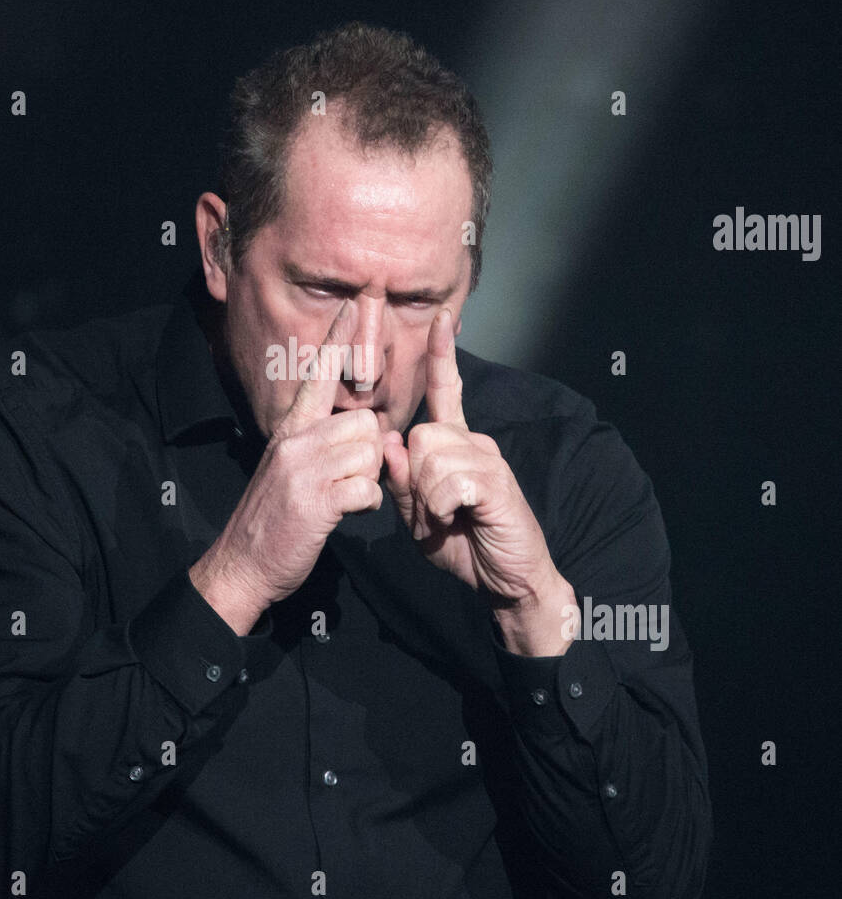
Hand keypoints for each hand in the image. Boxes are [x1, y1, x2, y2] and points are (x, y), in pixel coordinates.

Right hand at [190, 300, 384, 632]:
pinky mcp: (316, 501)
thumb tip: (357, 430)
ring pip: (370, 452)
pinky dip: (365, 506)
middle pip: (365, 422)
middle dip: (370, 453)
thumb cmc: (273, 520)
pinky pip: (366, 488)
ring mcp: (304, 470)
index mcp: (289, 429)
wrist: (242, 564)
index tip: (355, 304)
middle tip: (350, 479)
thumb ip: (317, 443)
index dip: (338, 339)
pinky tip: (345, 514)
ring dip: (368, 480)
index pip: (317, 373)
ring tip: (343, 498)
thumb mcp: (288, 468)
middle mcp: (294, 440)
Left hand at [383, 308, 574, 653]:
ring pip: (431, 457)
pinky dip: (445, 506)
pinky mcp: (497, 482)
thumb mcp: (419, 517)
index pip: (447, 393)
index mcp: (456, 447)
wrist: (509, 580)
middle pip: (419, 436)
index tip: (441, 318)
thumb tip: (390, 441)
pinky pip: (451, 480)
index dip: (442, 357)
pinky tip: (461, 518)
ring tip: (450, 517)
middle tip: (433, 510)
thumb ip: (401, 483)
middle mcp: (475, 444)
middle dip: (413, 479)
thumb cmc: (465, 545)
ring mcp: (489, 460)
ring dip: (428, 496)